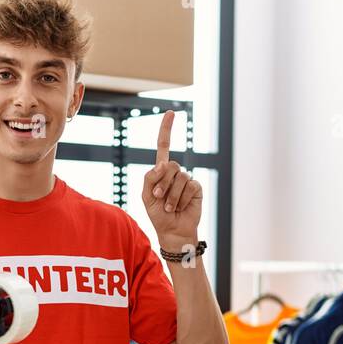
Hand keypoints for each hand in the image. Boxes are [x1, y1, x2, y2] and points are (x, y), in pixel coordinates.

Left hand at [142, 110, 202, 250]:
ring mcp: (187, 180)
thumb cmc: (157, 215)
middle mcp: (175, 173)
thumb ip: (150, 178)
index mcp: (161, 171)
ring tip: (169, 207)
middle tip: (158, 199)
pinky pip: (190, 186)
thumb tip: (163, 164)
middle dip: (162, 184)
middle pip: (171, 166)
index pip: (164, 147)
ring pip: (180, 178)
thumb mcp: (146, 197)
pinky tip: (180, 207)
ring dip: (171, 196)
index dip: (166, 130)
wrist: (172, 231)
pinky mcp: (196, 188)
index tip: (171, 113)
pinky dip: (182, 199)